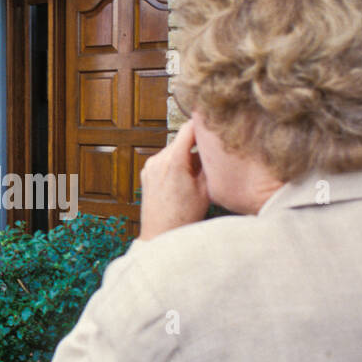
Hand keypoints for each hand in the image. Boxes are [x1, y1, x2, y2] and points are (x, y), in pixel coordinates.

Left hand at [138, 119, 208, 240]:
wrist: (160, 236)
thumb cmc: (183, 218)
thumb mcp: (205, 190)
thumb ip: (209, 164)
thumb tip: (215, 148)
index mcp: (174, 161)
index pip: (189, 128)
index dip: (203, 125)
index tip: (214, 126)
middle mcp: (158, 160)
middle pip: (181, 140)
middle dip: (196, 146)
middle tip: (211, 156)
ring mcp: (150, 166)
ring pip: (173, 150)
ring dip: (186, 156)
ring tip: (197, 174)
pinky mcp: (146, 174)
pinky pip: (164, 161)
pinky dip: (175, 164)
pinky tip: (184, 180)